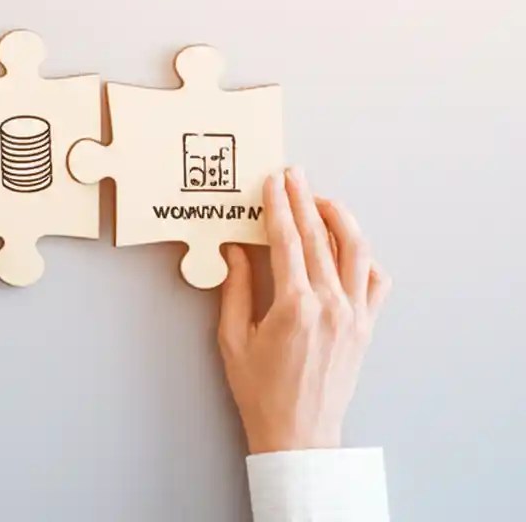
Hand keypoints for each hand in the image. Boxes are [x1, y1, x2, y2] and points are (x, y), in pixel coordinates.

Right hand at [217, 168, 390, 454]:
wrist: (299, 434)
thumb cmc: (261, 392)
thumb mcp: (233, 339)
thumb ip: (236, 290)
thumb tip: (235, 251)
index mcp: (295, 306)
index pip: (287, 241)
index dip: (278, 206)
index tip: (273, 183)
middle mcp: (331, 305)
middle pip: (319, 237)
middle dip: (304, 199)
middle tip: (293, 175)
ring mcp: (354, 315)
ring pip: (355, 250)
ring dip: (339, 218)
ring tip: (322, 200)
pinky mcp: (366, 327)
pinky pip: (374, 280)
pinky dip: (363, 257)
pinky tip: (348, 246)